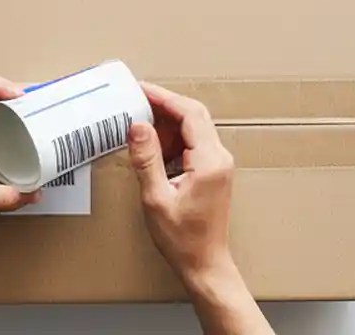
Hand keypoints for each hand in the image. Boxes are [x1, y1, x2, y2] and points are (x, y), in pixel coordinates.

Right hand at [129, 82, 236, 287]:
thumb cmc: (183, 240)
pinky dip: (171, 140)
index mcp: (209, 161)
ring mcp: (218, 164)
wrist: (205, 265)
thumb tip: (137, 126)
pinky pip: (192, 144)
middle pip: (193, 116)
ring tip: (138, 128)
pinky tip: (152, 149)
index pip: (189, 114)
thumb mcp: (156, 198)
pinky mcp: (213, 171)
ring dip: (166, 125)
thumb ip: (146, 159)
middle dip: (163, 106)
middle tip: (135, 102)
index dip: (164, 98)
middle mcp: (219, 158)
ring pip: (192, 128)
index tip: (140, 90)